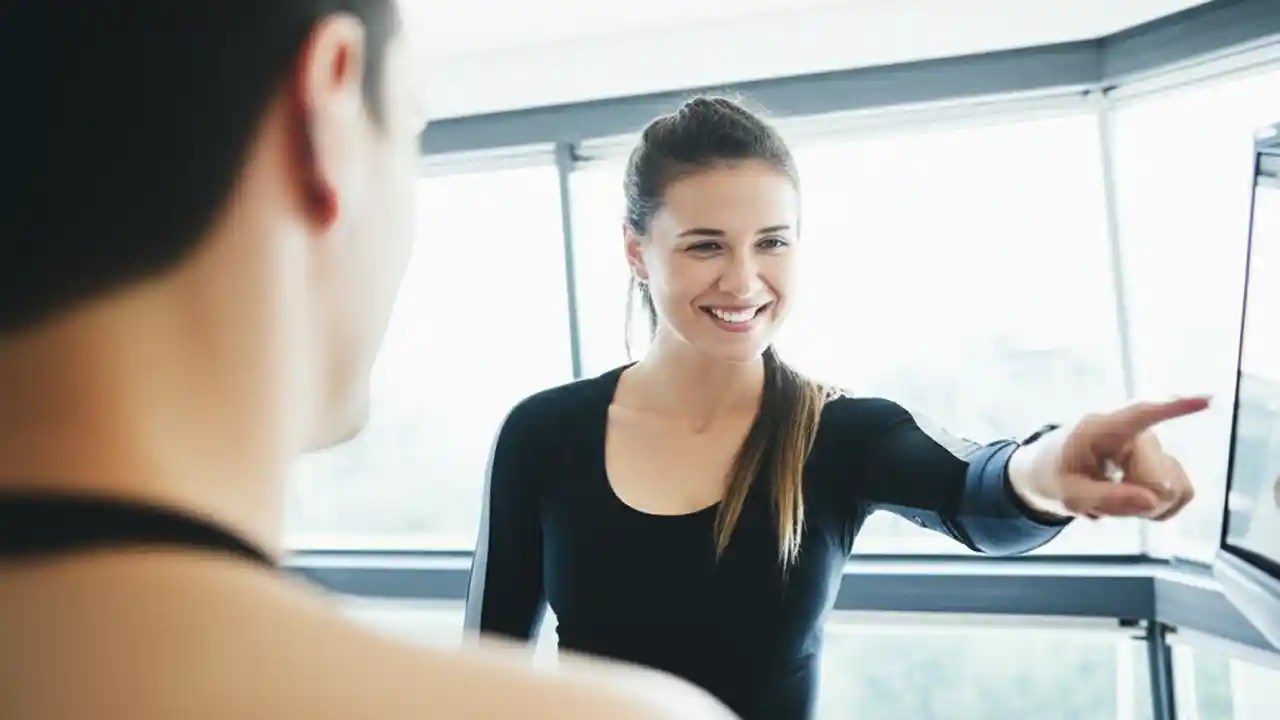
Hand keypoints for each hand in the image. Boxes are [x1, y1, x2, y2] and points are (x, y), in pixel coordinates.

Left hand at [1008, 397, 1210, 520]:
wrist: (1053, 472)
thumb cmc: (1055, 475)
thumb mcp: (1069, 495)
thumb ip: (1106, 499)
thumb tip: (1153, 502)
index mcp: (1103, 430)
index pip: (1141, 415)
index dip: (1173, 408)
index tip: (1205, 400)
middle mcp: (1136, 435)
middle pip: (1158, 479)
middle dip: (1134, 500)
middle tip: (1099, 502)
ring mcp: (1154, 450)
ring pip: (1170, 491)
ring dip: (1141, 505)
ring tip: (1110, 496)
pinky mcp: (1166, 466)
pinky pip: (1179, 495)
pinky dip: (1156, 508)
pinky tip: (1131, 499)